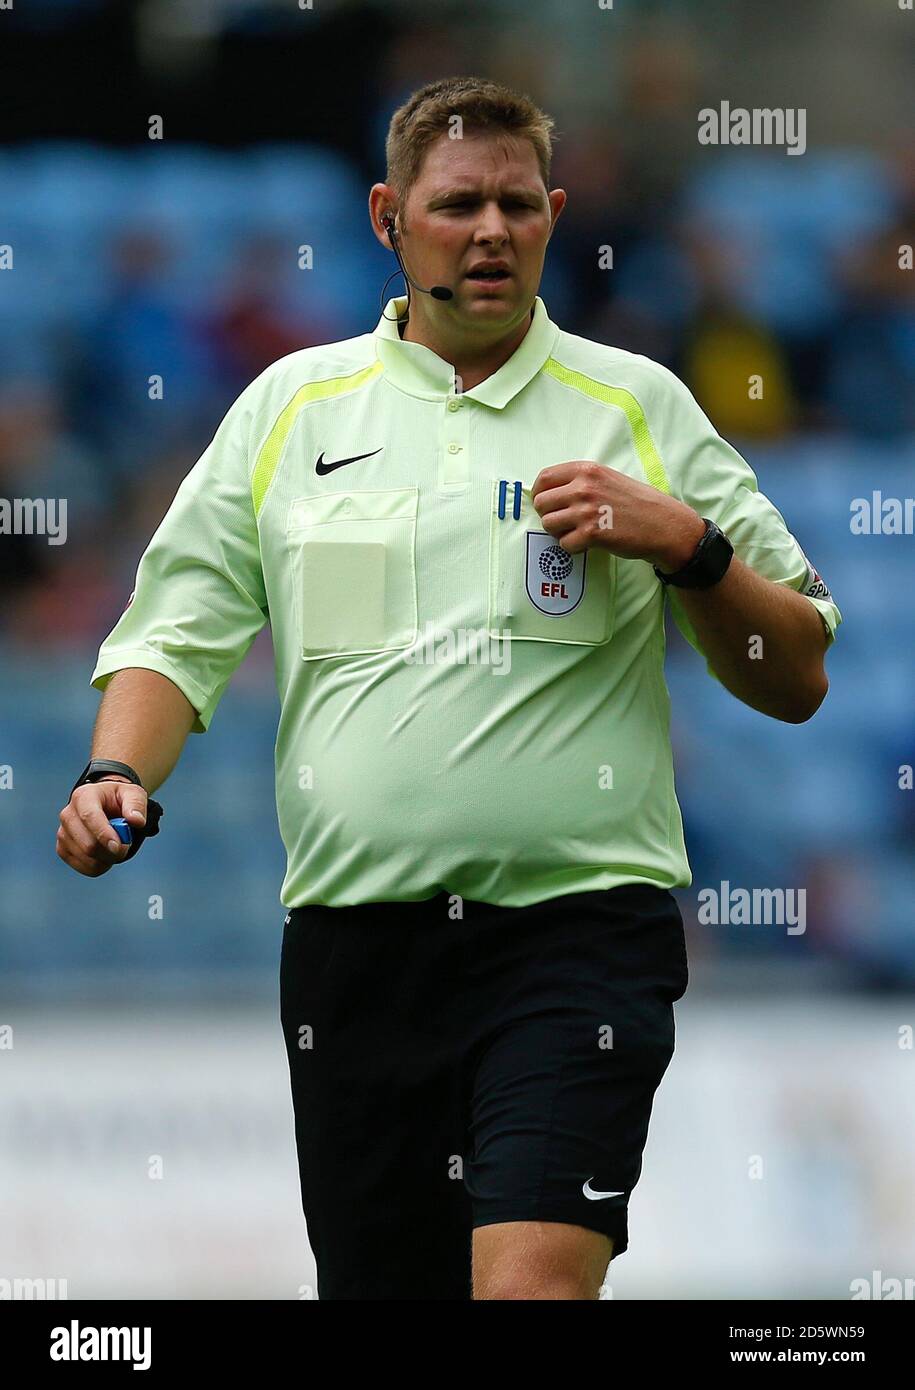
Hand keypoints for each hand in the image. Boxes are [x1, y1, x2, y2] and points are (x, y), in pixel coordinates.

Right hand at [56, 776, 148, 876]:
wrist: (106, 807)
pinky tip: (106, 854)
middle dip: (111, 850)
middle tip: (125, 845)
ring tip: (115, 846)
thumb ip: (136, 805)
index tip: (118, 846)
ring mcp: (63, 833)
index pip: (89, 817)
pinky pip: (85, 868)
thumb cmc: (119, 800)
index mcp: (84, 796)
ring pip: (87, 858)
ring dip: (108, 858)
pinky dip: (101, 866)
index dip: (103, 834)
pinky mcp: (63, 849)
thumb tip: (136, 820)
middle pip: (88, 844)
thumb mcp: (133, 794)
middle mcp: (68, 814)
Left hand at [531, 461, 705, 569]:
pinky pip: (564, 544)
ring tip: (577, 532)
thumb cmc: (638, 502)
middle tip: (565, 521)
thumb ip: (581, 481)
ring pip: (548, 524)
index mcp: (587, 470)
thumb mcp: (609, 478)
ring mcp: (586, 511)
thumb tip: (552, 492)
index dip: (540, 493)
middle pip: (541, 503)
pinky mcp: (591, 534)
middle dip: (549, 515)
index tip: (545, 503)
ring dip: (559, 532)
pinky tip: (588, 543)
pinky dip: (573, 547)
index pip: (545, 478)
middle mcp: (583, 488)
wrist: (663, 524)